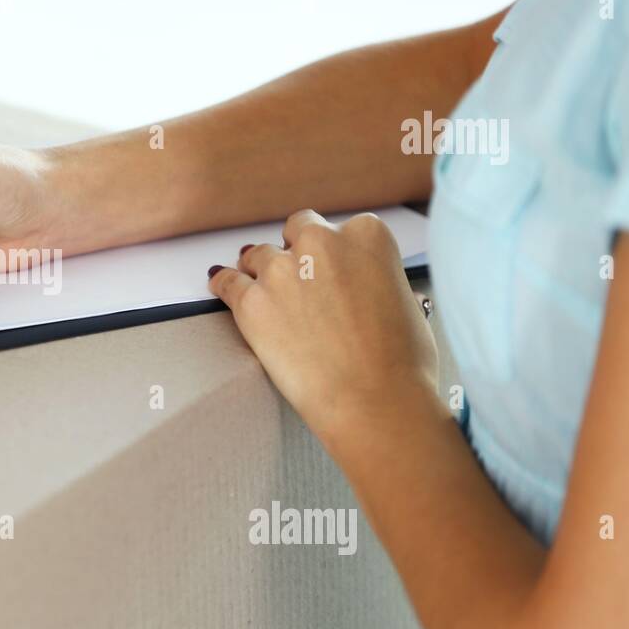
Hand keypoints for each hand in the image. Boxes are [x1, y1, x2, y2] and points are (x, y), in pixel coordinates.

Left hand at [207, 210, 439, 440]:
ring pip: (258, 255)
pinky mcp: (251, 302)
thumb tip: (372, 288)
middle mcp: (320, 242)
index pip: (340, 229)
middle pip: (297, 231)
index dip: (333, 253)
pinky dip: (223, 283)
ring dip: (261, 271)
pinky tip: (220, 285)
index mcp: (366, 235)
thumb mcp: (407, 303)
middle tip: (301, 280)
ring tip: (265, 293)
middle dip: (297, 251)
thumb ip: (379, 281)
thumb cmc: (400, 363)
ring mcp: (281, 271)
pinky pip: (226, 281)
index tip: (330, 270)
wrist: (373, 400)